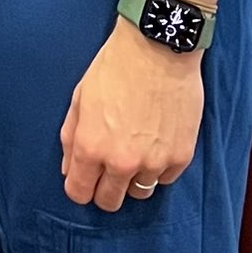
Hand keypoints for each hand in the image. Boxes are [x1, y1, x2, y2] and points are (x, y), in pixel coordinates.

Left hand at [59, 18, 203, 210]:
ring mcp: (154, 162)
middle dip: (104, 190)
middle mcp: (122, 162)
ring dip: (133, 178)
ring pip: (139, 192)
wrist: (157, 51)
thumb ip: (71, 138)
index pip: (79, 193)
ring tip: (132, 151)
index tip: (83, 180)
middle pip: (110, 201)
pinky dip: (158, 168)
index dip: (79, 188)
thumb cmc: (114, 70)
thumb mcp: (79, 100)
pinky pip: (165, 179)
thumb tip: (69, 169)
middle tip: (106, 171)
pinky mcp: (181, 157)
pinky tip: (154, 144)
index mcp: (90, 147)